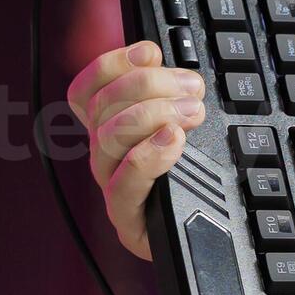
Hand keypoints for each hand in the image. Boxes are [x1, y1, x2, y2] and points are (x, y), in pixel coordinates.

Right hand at [62, 41, 205, 259]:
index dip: (110, 64)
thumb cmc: (198, 182)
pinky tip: (174, 141)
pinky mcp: (129, 221)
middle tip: (191, 87)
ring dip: (151, 114)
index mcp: (111, 131)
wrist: (210, 242)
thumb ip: (167, 94)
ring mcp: (114, 189)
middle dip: (147, 85)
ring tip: (191, 113)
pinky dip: (148, 155)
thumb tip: (159, 59)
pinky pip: (123, 184)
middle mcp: (106, 158)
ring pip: (106, 138)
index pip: (85, 92)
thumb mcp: (186, 129)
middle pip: (100, 108)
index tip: (149, 52)